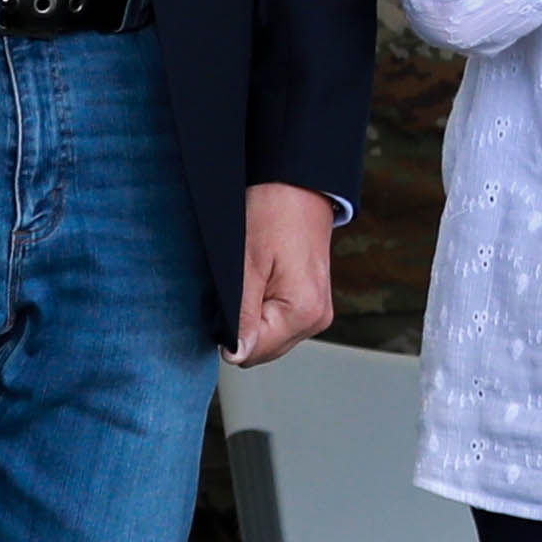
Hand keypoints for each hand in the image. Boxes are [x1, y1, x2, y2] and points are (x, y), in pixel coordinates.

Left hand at [231, 182, 337, 367]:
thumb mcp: (246, 265)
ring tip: (252, 280)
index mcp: (303, 313)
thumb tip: (236, 355)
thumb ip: (241, 315)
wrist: (298, 187)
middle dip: (241, 326)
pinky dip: (264, 311)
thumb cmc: (273, 215)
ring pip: (270, 338)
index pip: (253, 352)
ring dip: (252, 318)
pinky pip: (280, 324)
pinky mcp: (313, 306)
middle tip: (237, 286)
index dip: (228, 332)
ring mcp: (317, 314)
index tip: (223, 301)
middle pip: (263, 350)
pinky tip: (261, 283)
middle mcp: (316, 320)